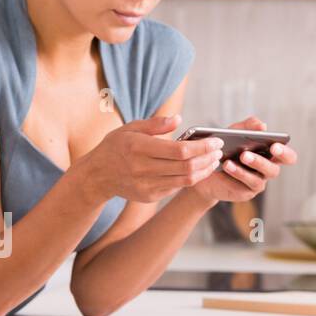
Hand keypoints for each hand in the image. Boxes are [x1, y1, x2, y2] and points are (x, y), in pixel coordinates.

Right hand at [76, 114, 222, 204]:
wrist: (96, 176)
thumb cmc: (115, 147)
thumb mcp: (129, 128)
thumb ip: (155, 124)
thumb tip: (179, 120)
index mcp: (139, 148)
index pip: (180, 150)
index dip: (202, 147)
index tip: (215, 141)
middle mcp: (143, 169)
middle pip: (186, 166)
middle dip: (207, 158)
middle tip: (218, 151)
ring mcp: (146, 185)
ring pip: (185, 180)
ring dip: (203, 170)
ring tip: (213, 161)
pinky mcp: (149, 196)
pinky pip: (176, 187)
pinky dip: (191, 178)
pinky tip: (199, 169)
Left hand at [189, 115, 296, 204]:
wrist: (208, 167)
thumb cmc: (228, 147)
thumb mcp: (235, 133)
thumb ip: (248, 126)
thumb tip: (262, 126)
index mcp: (271, 155)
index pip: (288, 157)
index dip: (284, 153)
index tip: (274, 146)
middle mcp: (267, 170)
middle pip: (273, 170)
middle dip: (260, 162)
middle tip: (245, 155)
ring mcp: (257, 183)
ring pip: (256, 180)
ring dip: (242, 171)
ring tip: (228, 162)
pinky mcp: (245, 192)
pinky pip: (242, 187)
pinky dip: (233, 177)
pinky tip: (224, 169)